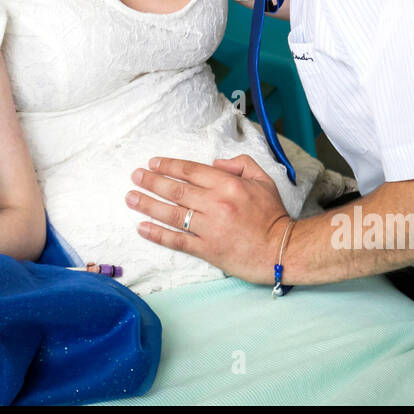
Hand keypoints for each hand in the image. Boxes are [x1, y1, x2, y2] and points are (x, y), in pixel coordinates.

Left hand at [126, 155, 289, 283]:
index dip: (168, 166)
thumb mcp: (263, 180)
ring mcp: (209, 228)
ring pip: (171, 214)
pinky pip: (177, 241)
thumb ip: (240, 164)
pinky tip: (142, 228)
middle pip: (175, 190)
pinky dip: (157, 234)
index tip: (152, 163)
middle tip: (135, 176)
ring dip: (147, 204)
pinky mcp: (207, 250)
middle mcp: (215, 204)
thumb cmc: (273, 215)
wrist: (282, 251)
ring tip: (130, 198)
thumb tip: (215, 163)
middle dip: (151, 181)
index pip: (190, 170)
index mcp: (228, 185)